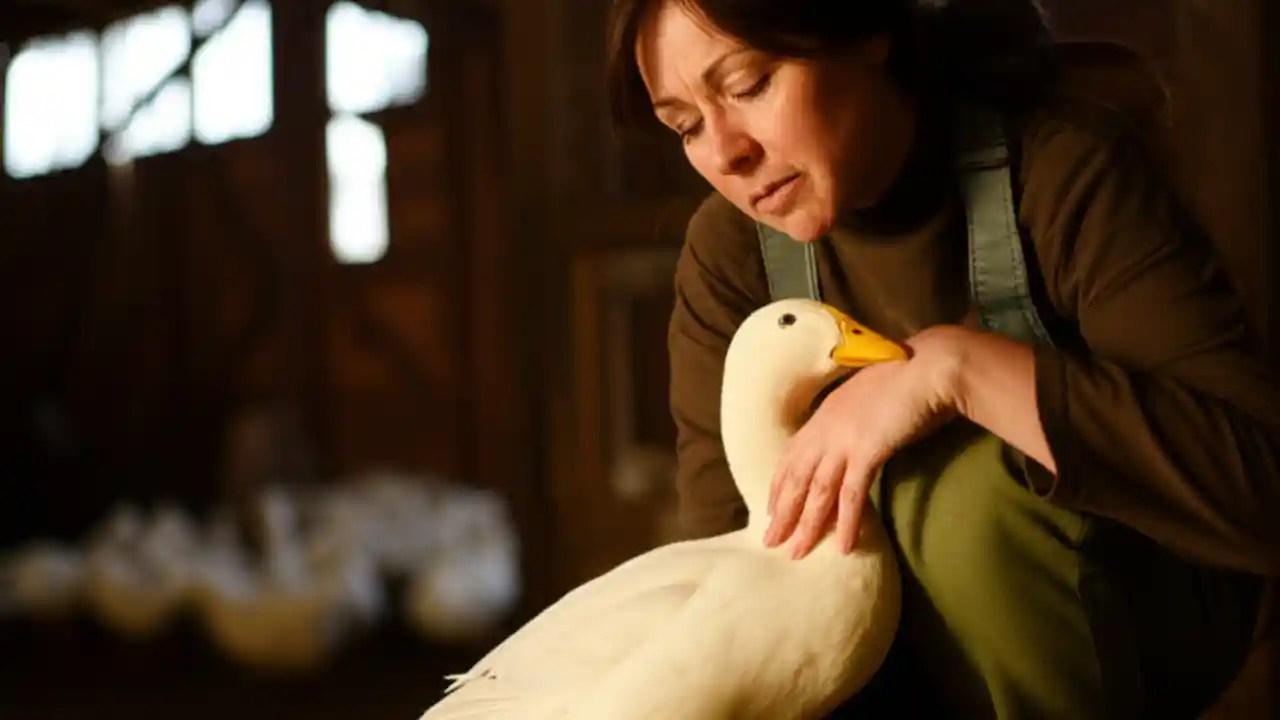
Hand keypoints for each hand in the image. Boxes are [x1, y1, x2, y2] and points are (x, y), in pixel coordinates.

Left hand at [763, 325, 969, 558]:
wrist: (929, 366)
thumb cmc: (907, 378)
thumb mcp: (868, 399)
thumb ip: (855, 419)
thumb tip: (857, 437)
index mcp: (824, 415)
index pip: (791, 455)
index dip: (779, 484)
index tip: (771, 508)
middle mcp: (826, 428)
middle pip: (796, 477)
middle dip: (782, 513)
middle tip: (771, 542)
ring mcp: (844, 439)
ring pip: (817, 491)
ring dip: (807, 525)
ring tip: (796, 553)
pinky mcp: (868, 450)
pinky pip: (852, 495)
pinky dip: (847, 523)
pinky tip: (844, 547)